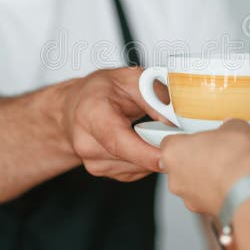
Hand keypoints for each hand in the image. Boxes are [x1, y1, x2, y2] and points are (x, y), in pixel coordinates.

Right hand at [57, 67, 165, 181]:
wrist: (75, 106)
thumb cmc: (98, 91)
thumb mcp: (129, 78)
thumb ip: (154, 95)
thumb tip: (174, 117)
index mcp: (92, 115)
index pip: (119, 142)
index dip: (146, 153)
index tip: (168, 156)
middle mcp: (87, 142)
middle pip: (132, 158)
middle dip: (157, 148)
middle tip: (170, 132)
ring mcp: (93, 161)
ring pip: (136, 168)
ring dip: (151, 153)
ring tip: (149, 130)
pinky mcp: (103, 171)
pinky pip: (134, 172)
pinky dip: (144, 159)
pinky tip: (140, 141)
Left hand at [161, 120, 249, 215]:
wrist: (248, 190)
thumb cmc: (235, 159)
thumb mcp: (235, 127)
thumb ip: (227, 126)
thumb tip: (232, 128)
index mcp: (173, 151)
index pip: (169, 143)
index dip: (186, 140)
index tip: (198, 138)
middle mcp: (175, 177)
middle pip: (181, 165)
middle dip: (198, 160)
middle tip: (217, 153)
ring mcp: (188, 197)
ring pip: (194, 184)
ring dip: (208, 178)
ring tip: (230, 170)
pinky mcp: (203, 211)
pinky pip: (209, 198)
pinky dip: (219, 192)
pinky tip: (235, 185)